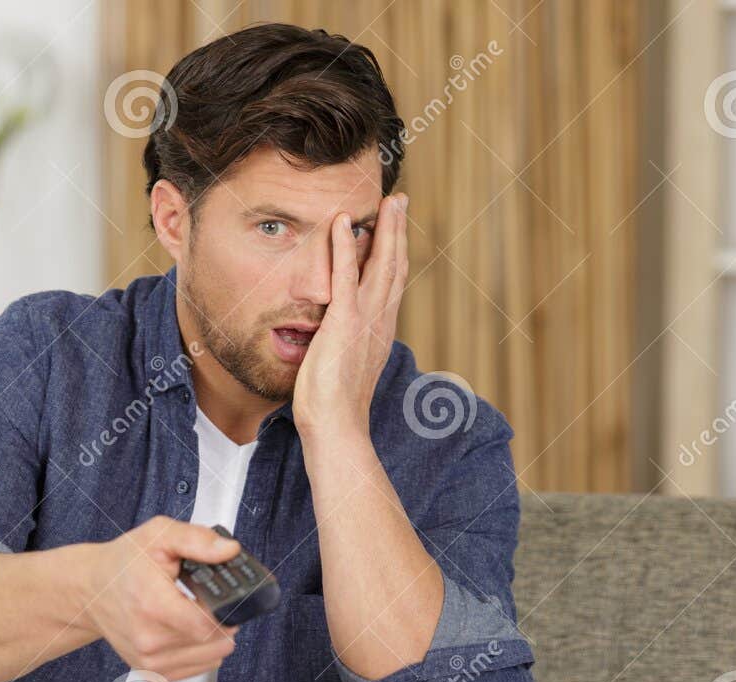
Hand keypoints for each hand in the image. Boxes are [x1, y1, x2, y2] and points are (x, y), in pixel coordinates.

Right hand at [81, 516, 240, 681]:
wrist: (91, 591)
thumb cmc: (123, 564)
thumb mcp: (159, 535)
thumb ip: (197, 540)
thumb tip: (230, 550)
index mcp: (153, 605)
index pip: (208, 626)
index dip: (227, 612)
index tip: (226, 599)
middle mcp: (150, 639)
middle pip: (215, 643)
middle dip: (224, 622)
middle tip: (211, 602)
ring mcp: (149, 660)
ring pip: (211, 658)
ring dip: (215, 638)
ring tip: (196, 614)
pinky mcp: (151, 673)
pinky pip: (197, 669)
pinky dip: (201, 651)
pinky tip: (188, 630)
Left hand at [291, 192, 408, 445]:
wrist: (338, 427)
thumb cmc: (336, 408)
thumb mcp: (345, 368)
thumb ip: (345, 348)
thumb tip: (335, 341)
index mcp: (380, 331)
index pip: (392, 284)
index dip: (396, 253)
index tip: (397, 229)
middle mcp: (380, 321)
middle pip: (395, 266)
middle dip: (398, 231)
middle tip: (400, 201)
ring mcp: (365, 319)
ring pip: (381, 263)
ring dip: (384, 228)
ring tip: (386, 201)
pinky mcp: (344, 321)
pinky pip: (346, 274)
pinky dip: (345, 245)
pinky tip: (342, 221)